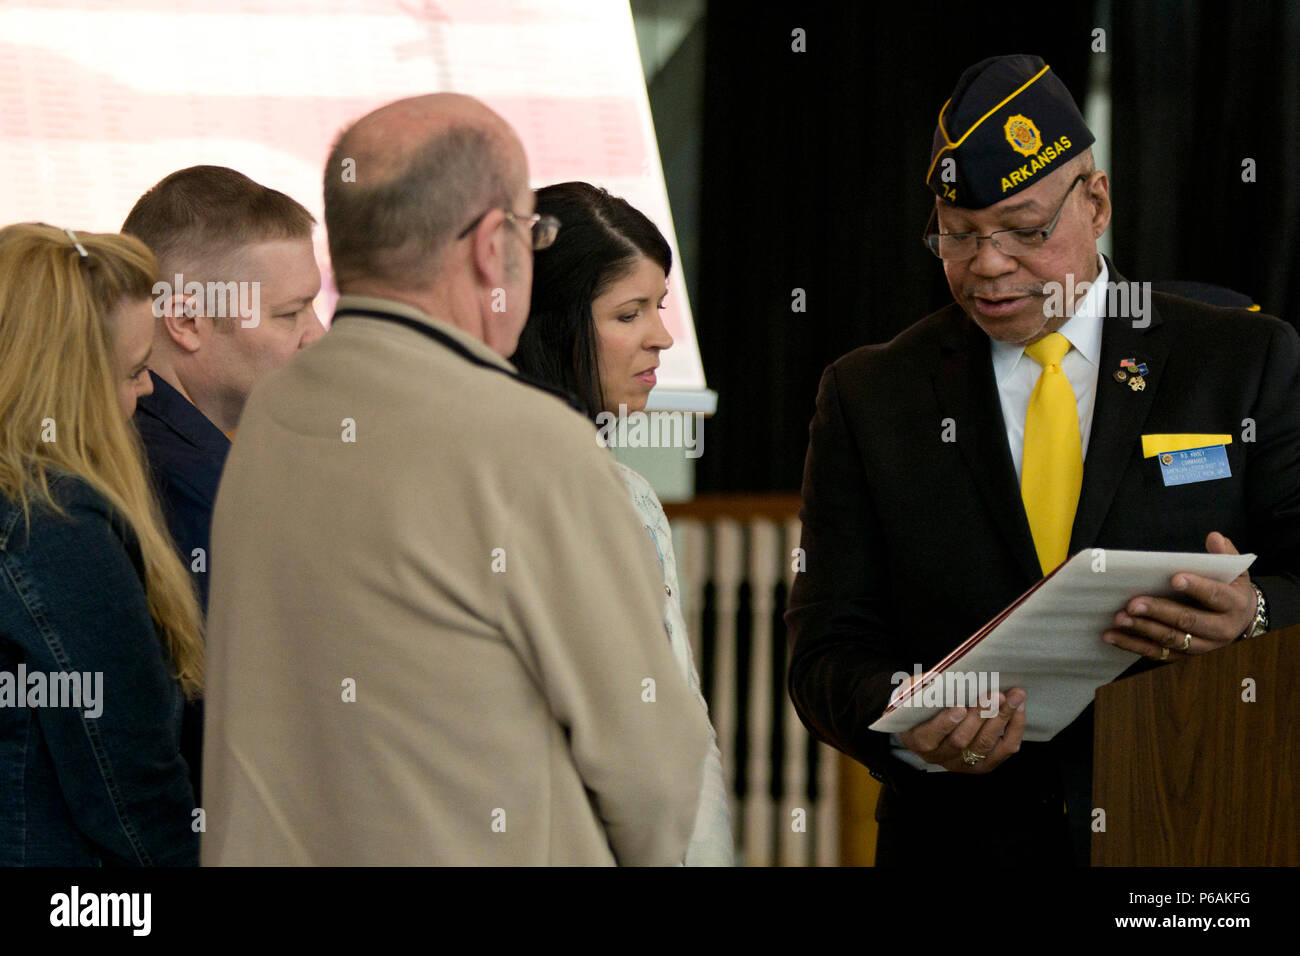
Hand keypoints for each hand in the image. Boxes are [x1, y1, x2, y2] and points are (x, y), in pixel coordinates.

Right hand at [898, 688, 1026, 772]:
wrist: (931, 720)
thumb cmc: (922, 702)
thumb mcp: (914, 692)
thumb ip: (923, 688)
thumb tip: (943, 679)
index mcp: (917, 739)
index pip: (929, 736)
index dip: (945, 723)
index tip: (960, 707)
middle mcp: (938, 756)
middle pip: (961, 741)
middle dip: (981, 716)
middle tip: (996, 695)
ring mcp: (962, 763)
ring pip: (985, 745)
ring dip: (1001, 718)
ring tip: (1014, 697)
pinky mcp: (983, 764)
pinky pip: (1004, 750)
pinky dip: (1014, 729)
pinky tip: (1018, 709)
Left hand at [1102, 531, 1254, 661]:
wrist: (1241, 621)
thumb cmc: (1230, 590)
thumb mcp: (1234, 571)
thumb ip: (1224, 554)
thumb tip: (1214, 537)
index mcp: (1233, 605)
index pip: (1214, 595)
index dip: (1196, 587)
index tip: (1174, 578)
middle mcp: (1221, 630)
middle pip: (1188, 621)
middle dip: (1159, 612)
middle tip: (1133, 603)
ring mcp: (1202, 645)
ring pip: (1170, 639)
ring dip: (1142, 629)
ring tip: (1119, 617)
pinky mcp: (1185, 655)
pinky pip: (1157, 653)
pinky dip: (1132, 645)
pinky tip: (1112, 636)